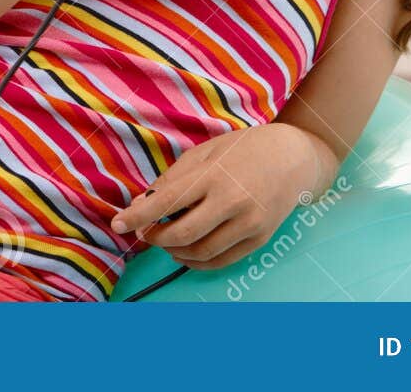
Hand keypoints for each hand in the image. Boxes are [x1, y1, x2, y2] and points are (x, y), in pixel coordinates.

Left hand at [107, 123, 326, 269]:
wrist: (292, 158)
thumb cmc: (242, 150)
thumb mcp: (204, 153)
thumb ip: (172, 179)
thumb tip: (141, 204)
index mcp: (214, 175)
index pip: (167, 201)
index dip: (139, 215)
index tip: (118, 224)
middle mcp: (232, 201)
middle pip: (182, 233)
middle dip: (155, 237)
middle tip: (144, 232)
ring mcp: (249, 224)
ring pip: (201, 251)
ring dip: (174, 251)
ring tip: (164, 241)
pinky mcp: (260, 240)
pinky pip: (221, 260)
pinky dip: (197, 261)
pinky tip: (184, 252)